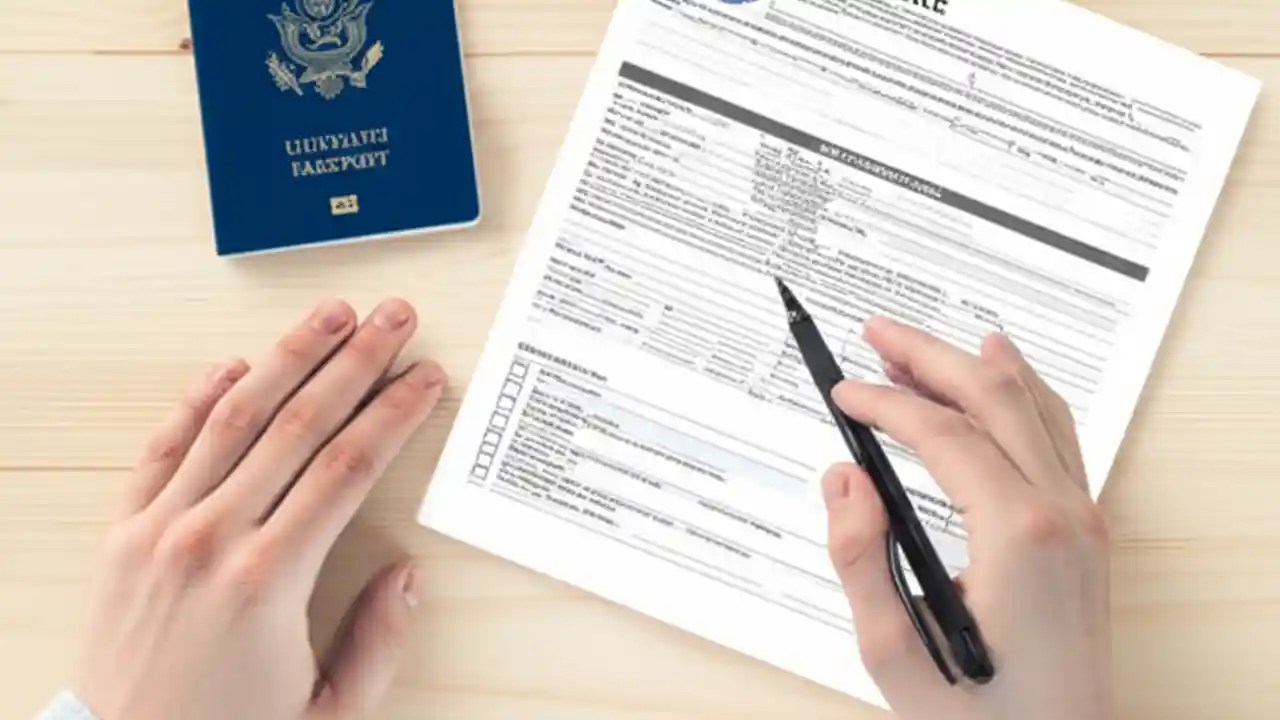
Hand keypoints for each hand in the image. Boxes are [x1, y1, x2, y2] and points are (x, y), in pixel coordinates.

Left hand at [75, 298, 446, 719]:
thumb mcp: (329, 714)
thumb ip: (377, 643)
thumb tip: (406, 576)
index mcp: (270, 579)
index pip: (350, 467)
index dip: (395, 414)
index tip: (425, 379)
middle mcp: (212, 539)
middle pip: (301, 424)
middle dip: (357, 362)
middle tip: (393, 318)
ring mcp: (160, 529)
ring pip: (234, 418)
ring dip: (287, 358)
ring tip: (328, 316)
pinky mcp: (121, 534)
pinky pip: (163, 447)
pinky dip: (197, 400)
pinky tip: (232, 366)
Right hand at [823, 317, 1111, 719]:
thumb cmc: (984, 716)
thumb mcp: (896, 652)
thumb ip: (860, 559)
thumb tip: (844, 479)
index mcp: (1019, 535)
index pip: (942, 435)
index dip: (885, 403)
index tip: (844, 390)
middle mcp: (1063, 513)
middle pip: (992, 397)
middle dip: (928, 356)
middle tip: (877, 331)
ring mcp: (1083, 517)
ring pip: (1031, 405)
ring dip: (972, 365)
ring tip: (920, 345)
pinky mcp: (1085, 527)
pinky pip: (1057, 432)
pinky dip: (1024, 390)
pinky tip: (1003, 370)